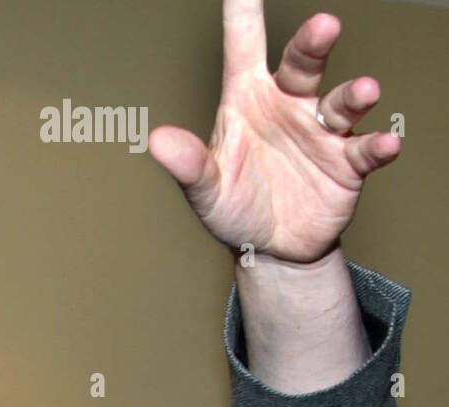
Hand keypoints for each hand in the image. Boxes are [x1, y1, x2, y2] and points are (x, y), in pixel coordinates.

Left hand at [148, 3, 400, 263]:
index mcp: (249, 100)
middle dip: (314, 44)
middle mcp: (289, 105)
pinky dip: (377, 146)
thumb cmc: (235, 206)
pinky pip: (365, 150)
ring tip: (364, 92)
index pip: (244, 48)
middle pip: (303, 64)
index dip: (244, 13)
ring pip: (342, 102)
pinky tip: (384, 144)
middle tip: (324, 26)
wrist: (270, 248)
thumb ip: (188, 164)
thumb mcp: (206, 189)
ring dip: (355, 95)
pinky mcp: (348, 163)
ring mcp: (322, 131)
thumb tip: (158, 140)